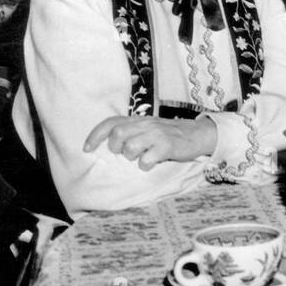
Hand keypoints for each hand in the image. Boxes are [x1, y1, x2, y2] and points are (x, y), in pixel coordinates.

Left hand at [84, 115, 217, 169]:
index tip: (86, 149)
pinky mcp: (167, 146)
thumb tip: (110, 145)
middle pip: (118, 133)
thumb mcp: (150, 128)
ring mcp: (157, 134)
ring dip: (131, 156)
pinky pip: (148, 159)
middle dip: (115, 147)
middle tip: (123, 153)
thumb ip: (133, 132)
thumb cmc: (170, 135)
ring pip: (131, 147)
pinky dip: (146, 165)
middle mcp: (146, 124)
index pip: (111, 122)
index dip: (95, 135)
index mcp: (139, 120)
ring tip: (140, 158)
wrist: (198, 134)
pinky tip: (152, 164)